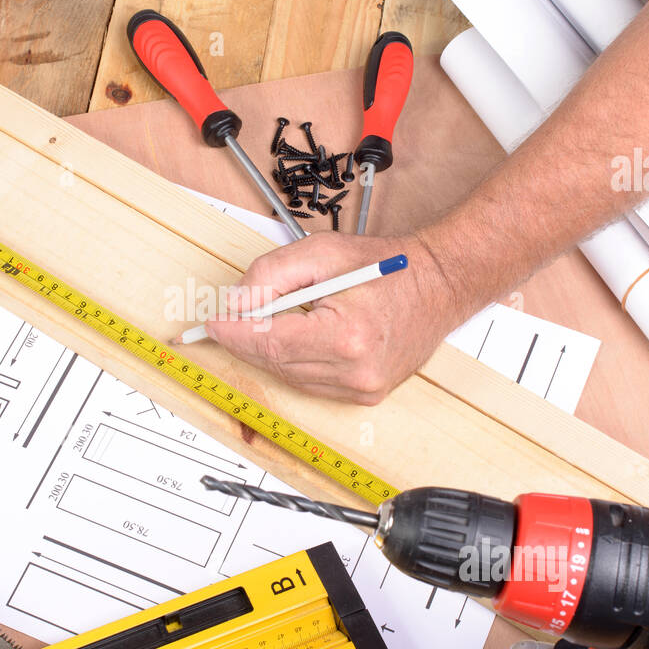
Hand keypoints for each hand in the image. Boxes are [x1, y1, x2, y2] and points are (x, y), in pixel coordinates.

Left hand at [201, 232, 458, 404]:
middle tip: (226, 321)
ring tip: (267, 322)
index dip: (233, 334)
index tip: (211, 324)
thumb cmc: (386, 265)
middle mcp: (355, 371)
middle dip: (245, 341)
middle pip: (275, 363)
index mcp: (345, 336)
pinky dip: (296, 362)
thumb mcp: (321, 253)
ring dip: (271, 352)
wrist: (438, 285)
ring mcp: (362, 389)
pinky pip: (311, 383)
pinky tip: (300, 338)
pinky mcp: (365, 395)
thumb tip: (235, 303)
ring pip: (290, 376)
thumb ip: (270, 275)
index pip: (268, 343)